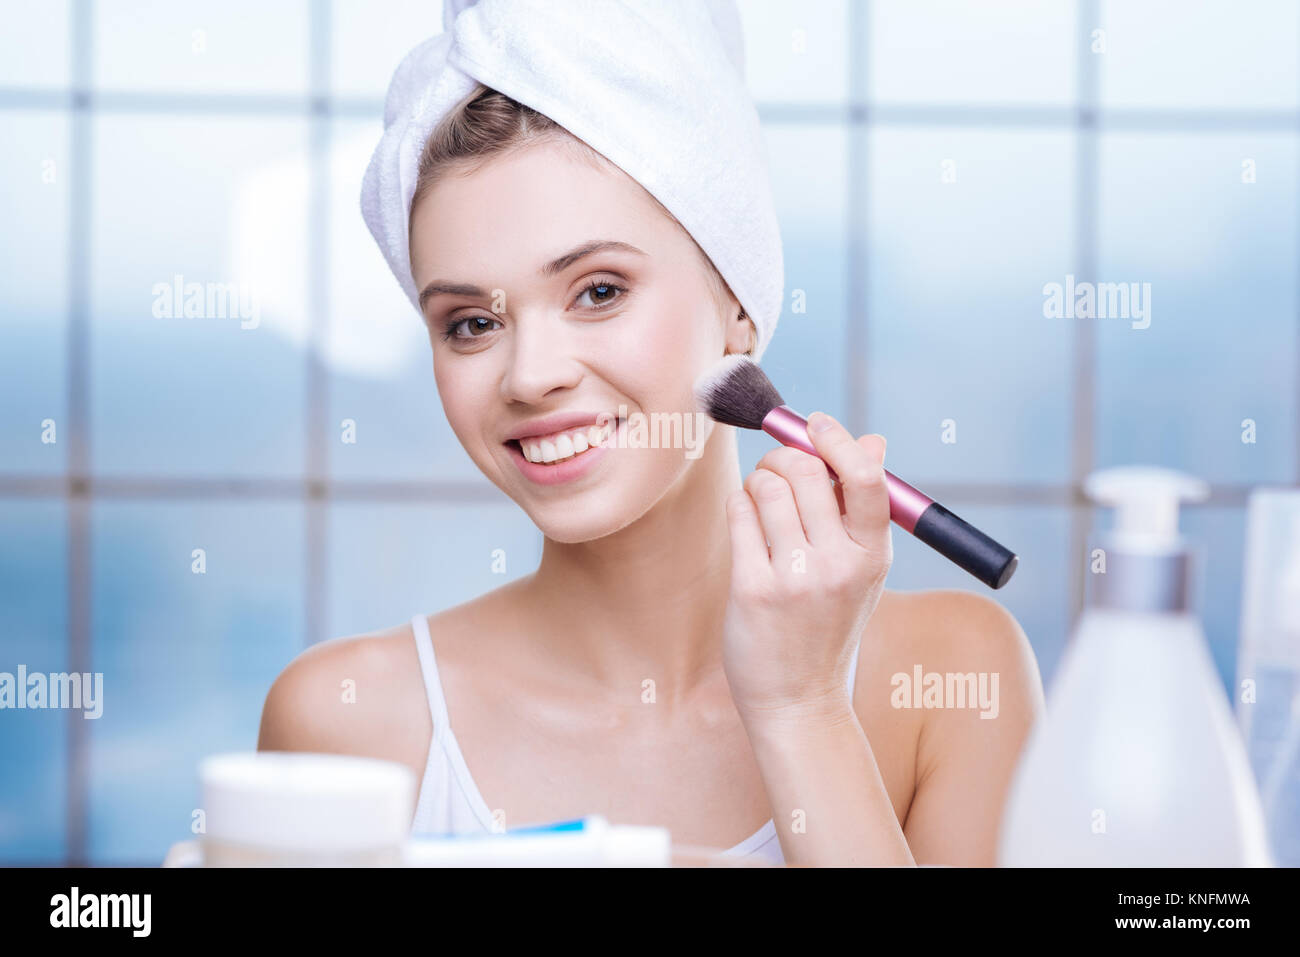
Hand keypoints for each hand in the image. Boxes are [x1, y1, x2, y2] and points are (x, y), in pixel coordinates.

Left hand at [721, 413, 891, 726]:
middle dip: (783, 458)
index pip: (866, 478)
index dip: (837, 439)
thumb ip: (865, 507)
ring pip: (766, 487)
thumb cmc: (828, 624)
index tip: (815, 423)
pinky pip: (739, 514)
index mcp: (874, 555)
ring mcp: (795, 578)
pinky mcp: (754, 588)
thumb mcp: (863, 570)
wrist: (799, 699)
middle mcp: (839, 565)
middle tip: (776, 470)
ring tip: (760, 502)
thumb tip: (873, 440)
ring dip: (757, 482)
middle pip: (805, 472)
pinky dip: (739, 506)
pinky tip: (746, 522)